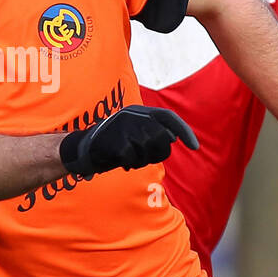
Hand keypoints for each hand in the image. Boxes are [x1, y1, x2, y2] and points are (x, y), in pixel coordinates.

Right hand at [59, 105, 198, 180]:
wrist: (82, 149)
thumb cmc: (113, 144)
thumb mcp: (134, 133)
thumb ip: (153, 133)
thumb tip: (173, 137)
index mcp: (138, 111)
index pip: (168, 117)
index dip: (184, 131)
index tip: (195, 147)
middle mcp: (132, 115)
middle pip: (162, 139)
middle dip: (157, 153)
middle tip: (143, 157)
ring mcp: (122, 127)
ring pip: (149, 150)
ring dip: (141, 160)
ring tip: (129, 158)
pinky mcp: (114, 141)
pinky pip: (133, 159)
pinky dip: (129, 164)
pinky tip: (120, 161)